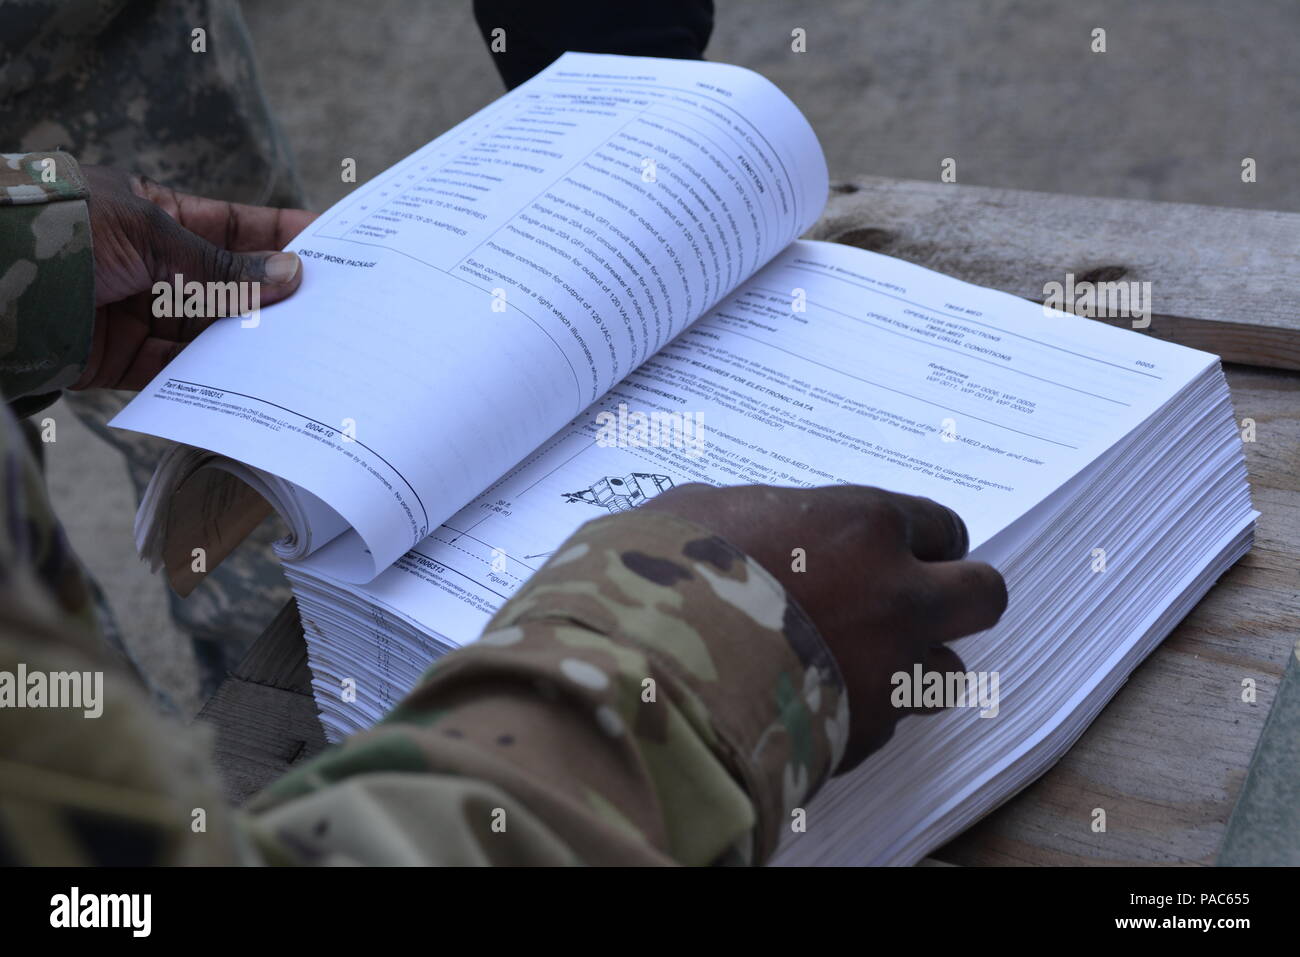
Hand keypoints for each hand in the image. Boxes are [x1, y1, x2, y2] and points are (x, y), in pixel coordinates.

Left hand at [75, 165, 315, 389]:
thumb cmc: (61, 231)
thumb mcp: (149, 233)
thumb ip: (220, 265)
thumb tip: (290, 274)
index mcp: (155, 215)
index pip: (234, 226)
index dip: (281, 236)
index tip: (333, 249)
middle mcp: (150, 265)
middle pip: (227, 284)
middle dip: (273, 297)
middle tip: (329, 311)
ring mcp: (136, 312)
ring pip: (208, 332)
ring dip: (248, 342)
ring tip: (299, 353)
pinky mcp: (118, 359)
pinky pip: (174, 373)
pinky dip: (208, 380)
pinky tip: (248, 383)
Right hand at [642, 483, 1006, 769]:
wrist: (649, 668)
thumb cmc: (665, 570)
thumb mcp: (704, 510)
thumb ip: (756, 516)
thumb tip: (744, 526)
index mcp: (863, 525)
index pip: (940, 527)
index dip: (916, 543)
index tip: (893, 555)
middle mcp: (896, 596)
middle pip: (982, 596)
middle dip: (957, 599)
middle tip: (913, 606)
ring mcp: (888, 672)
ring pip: (949, 673)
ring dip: (913, 667)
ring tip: (857, 666)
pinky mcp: (863, 735)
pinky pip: (888, 723)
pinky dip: (859, 714)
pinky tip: (809, 702)